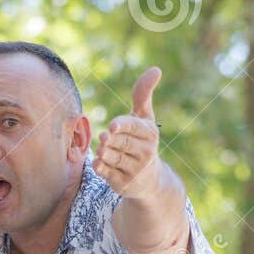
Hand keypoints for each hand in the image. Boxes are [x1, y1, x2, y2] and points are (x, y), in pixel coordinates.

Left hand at [92, 66, 162, 199]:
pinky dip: (102, 168)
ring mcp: (135, 171)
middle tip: (103, 136)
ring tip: (101, 149)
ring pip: (115, 159)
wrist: (149, 180)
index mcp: (150, 134)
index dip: (123, 125)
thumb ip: (143, 94)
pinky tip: (97, 163)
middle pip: (123, 143)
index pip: (134, 127)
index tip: (112, 125)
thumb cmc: (143, 140)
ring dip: (105, 153)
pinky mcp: (124, 184)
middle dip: (111, 140)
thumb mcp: (145, 118)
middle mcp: (145, 153)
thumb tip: (156, 69)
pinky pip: (109, 174)